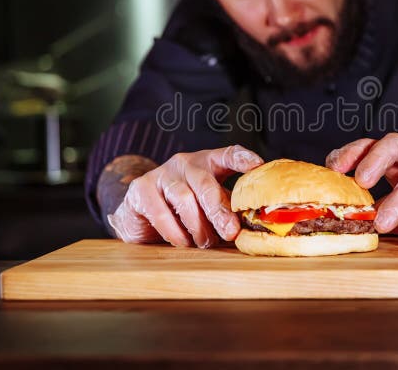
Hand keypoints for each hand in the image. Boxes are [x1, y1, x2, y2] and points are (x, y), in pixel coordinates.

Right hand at [107, 145, 263, 247]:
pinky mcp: (140, 188)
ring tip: (204, 243)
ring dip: (197, 225)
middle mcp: (185, 164)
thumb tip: (253, 227)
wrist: (139, 215)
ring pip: (184, 198)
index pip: (227, 154)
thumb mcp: (209, 206)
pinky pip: (160, 212)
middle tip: (230, 232)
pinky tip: (182, 242)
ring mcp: (161, 174)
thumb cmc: (183, 211)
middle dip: (219, 210)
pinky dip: (174, 231)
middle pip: (206, 184)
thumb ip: (228, 210)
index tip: (258, 165)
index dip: (242, 158)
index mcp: (207, 163)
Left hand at [326, 133, 397, 246]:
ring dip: (397, 202)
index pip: (371, 145)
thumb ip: (371, 208)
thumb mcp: (395, 207)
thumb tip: (337, 219)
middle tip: (361, 181)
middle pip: (396, 144)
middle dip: (376, 159)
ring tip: (381, 224)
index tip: (333, 168)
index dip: (352, 152)